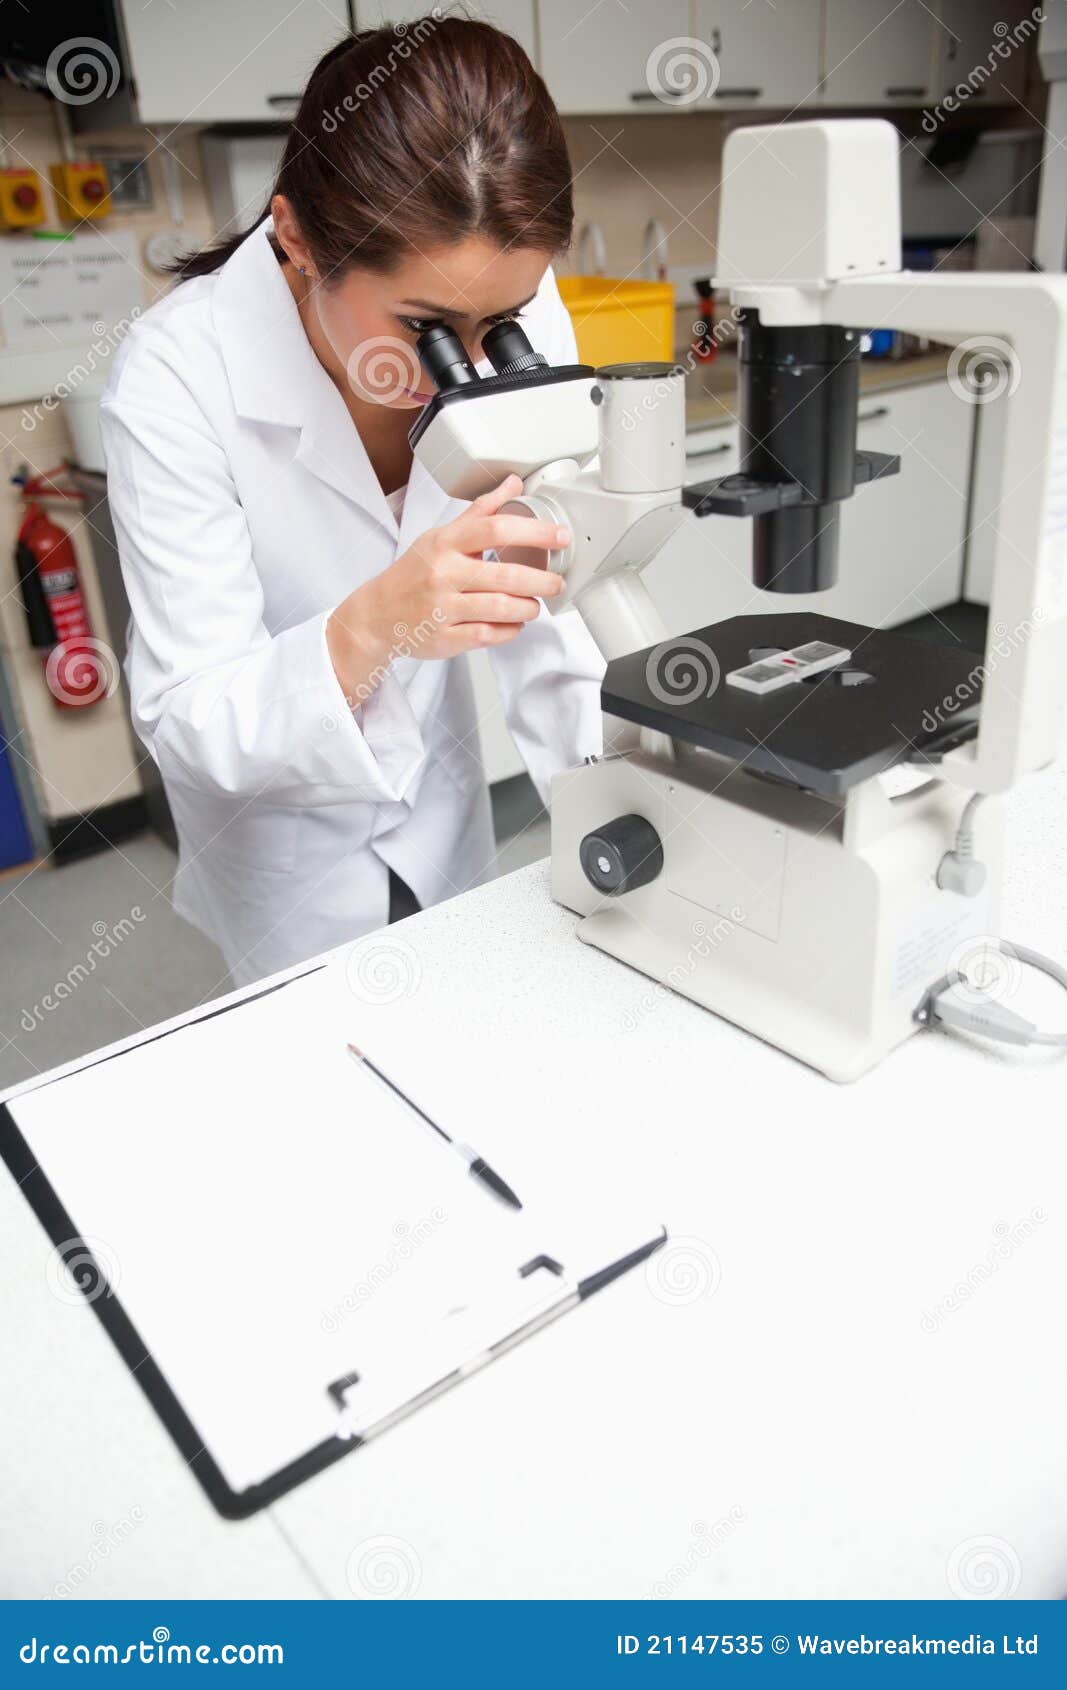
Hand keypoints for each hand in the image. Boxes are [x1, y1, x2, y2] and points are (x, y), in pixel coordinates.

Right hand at [326, 475, 569, 702]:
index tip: (559, 536)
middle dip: (541, 580)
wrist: (377, 614)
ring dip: (528, 608)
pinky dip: (509, 630)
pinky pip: (488, 635)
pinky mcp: (445, 638)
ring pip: (501, 608)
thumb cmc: (414, 573)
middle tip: (556, 582)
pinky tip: (514, 623)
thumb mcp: (441, 536)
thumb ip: (479, 512)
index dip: (534, 532)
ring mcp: (443, 608)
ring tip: (534, 604)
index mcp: (445, 543)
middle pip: (506, 575)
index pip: (495, 529)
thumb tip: (512, 484)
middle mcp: (444, 574)